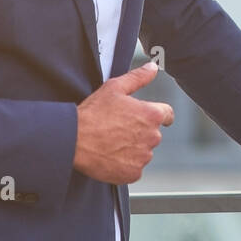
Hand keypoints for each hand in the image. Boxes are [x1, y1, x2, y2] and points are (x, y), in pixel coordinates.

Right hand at [73, 60, 173, 183]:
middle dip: (140, 132)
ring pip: (143, 152)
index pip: (167, 115)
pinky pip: (134, 168)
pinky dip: (124, 164)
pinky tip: (110, 156)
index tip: (148, 118)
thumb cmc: (93, 113)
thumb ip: (138, 78)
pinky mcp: (133, 173)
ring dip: (132, 149)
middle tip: (117, 129)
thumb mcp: (114, 88)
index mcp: (151, 115)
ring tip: (111, 143)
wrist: (73, 140)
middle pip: (153, 134)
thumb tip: (153, 68)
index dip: (158, 114)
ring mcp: (143, 157)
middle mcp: (152, 137)